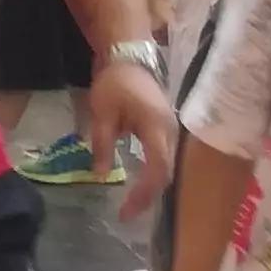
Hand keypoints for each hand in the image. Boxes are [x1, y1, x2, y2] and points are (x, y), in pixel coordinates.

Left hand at [88, 58, 176, 222]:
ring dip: (152, 188)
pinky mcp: (166, 130)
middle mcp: (171, 132)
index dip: (144, 193)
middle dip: (148, 196)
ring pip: (167, 168)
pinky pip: (163, 158)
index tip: (125, 210)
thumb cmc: (115, 82)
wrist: (129, 56)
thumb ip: (102, 144)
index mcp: (156, 128)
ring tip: (132, 205)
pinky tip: (139, 185)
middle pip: (166, 173)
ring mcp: (171, 131)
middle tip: (126, 214)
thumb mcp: (102, 113)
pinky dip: (153, 175)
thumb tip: (99, 175)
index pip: (157, 169)